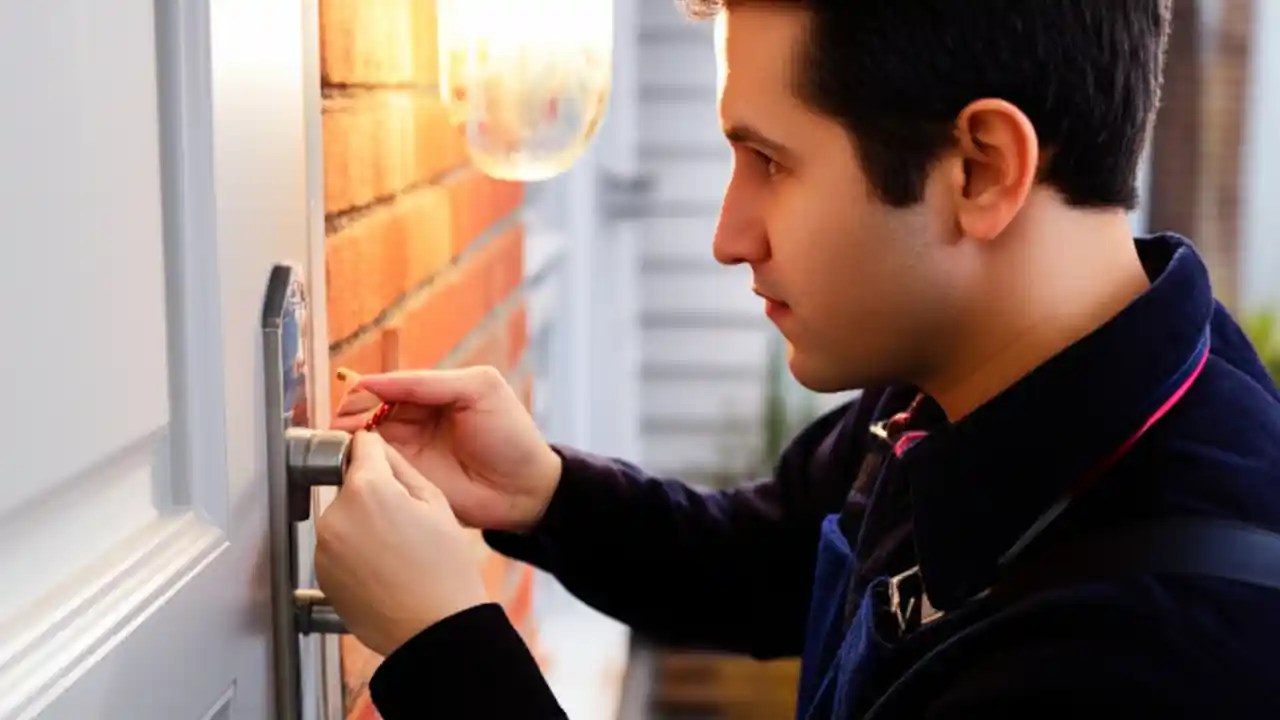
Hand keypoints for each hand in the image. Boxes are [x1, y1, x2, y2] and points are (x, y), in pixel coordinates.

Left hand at [315, 431, 487, 656]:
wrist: (432, 628)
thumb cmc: (444, 571)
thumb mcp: (436, 503)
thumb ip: (402, 468)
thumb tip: (380, 450)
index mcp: (367, 489)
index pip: (362, 445)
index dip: (378, 452)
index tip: (384, 462)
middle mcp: (336, 514)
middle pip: (351, 484)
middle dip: (373, 493)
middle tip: (405, 520)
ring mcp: (324, 546)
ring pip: (344, 515)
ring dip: (362, 522)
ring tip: (395, 549)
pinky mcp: (321, 572)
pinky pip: (338, 545)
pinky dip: (354, 550)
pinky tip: (382, 567)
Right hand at [332, 367, 561, 532]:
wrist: (524, 489)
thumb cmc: (510, 435)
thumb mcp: (477, 389)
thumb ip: (428, 383)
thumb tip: (377, 381)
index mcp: (431, 392)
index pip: (388, 384)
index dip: (368, 390)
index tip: (353, 399)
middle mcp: (414, 417)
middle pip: (369, 409)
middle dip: (351, 413)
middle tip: (343, 424)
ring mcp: (408, 448)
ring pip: (366, 436)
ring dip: (349, 436)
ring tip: (343, 439)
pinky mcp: (406, 476)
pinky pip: (375, 465)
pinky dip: (359, 460)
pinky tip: (352, 458)